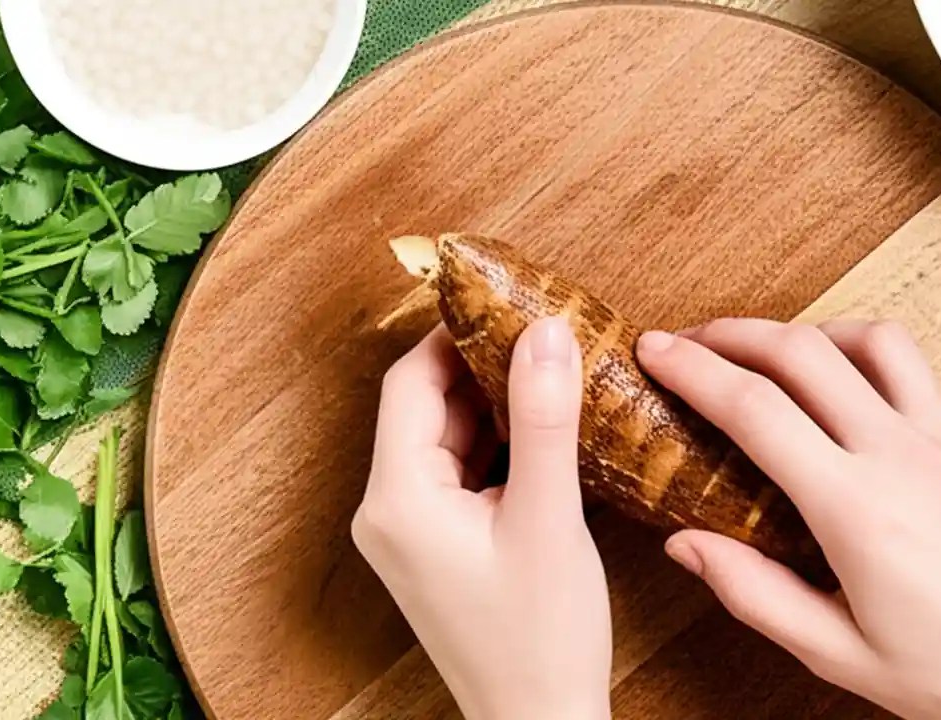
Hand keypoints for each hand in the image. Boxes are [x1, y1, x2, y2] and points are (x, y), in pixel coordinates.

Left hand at [353, 318, 611, 719]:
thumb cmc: (541, 639)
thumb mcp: (548, 518)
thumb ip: (542, 420)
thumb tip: (546, 332)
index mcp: (397, 499)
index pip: (410, 382)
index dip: (454, 331)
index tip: (506, 298)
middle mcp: (389, 510)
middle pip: (426, 405)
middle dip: (481, 364)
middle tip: (541, 329)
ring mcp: (411, 530)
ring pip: (447, 436)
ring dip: (494, 402)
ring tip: (551, 371)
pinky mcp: (438, 544)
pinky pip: (461, 470)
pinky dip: (497, 442)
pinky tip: (543, 429)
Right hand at [636, 319, 940, 719]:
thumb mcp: (837, 653)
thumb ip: (754, 592)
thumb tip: (686, 544)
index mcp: (859, 511)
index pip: (755, 409)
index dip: (693, 369)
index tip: (655, 350)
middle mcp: (904, 458)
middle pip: (803, 351)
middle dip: (734, 332)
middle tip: (692, 340)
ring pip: (869, 340)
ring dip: (807, 329)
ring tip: (769, 348)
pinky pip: (915, 370)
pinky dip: (864, 353)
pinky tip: (845, 383)